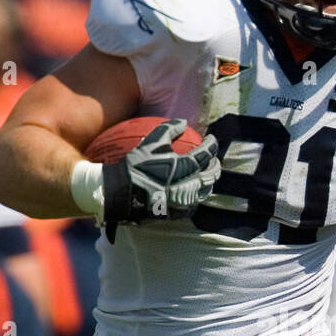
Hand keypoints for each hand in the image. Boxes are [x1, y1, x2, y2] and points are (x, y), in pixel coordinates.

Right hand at [102, 119, 220, 241]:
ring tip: (207, 174)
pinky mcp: (176, 213)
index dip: (211, 145)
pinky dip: (197, 196)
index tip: (211, 139)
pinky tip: (195, 191)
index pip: (205, 154)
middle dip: (215, 165)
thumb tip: (183, 122)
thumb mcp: (151, 143)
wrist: (120, 192)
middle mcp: (186, 186)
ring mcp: (182, 202)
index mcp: (182, 167)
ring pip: (205, 192)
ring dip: (209, 181)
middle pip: (210, 175)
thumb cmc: (135, 166)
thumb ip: (169, 130)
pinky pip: (194, 206)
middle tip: (213, 159)